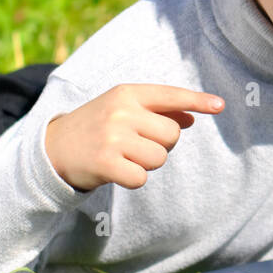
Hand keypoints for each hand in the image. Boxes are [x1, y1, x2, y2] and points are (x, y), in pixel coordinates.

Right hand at [44, 84, 224, 191]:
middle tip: (135, 144)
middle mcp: (121, 111)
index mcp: (127, 93)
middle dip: (161, 144)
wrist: (52, 148)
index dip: (197, 101)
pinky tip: (116, 171)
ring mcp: (112, 136)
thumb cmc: (97, 127)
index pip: (170, 95)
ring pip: (159, 158)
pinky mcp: (105, 163)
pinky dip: (133, 179)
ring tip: (123, 156)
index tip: (220, 105)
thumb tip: (192, 118)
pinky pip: (141, 177)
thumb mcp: (123, 110)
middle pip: (172, 134)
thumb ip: (157, 111)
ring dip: (146, 163)